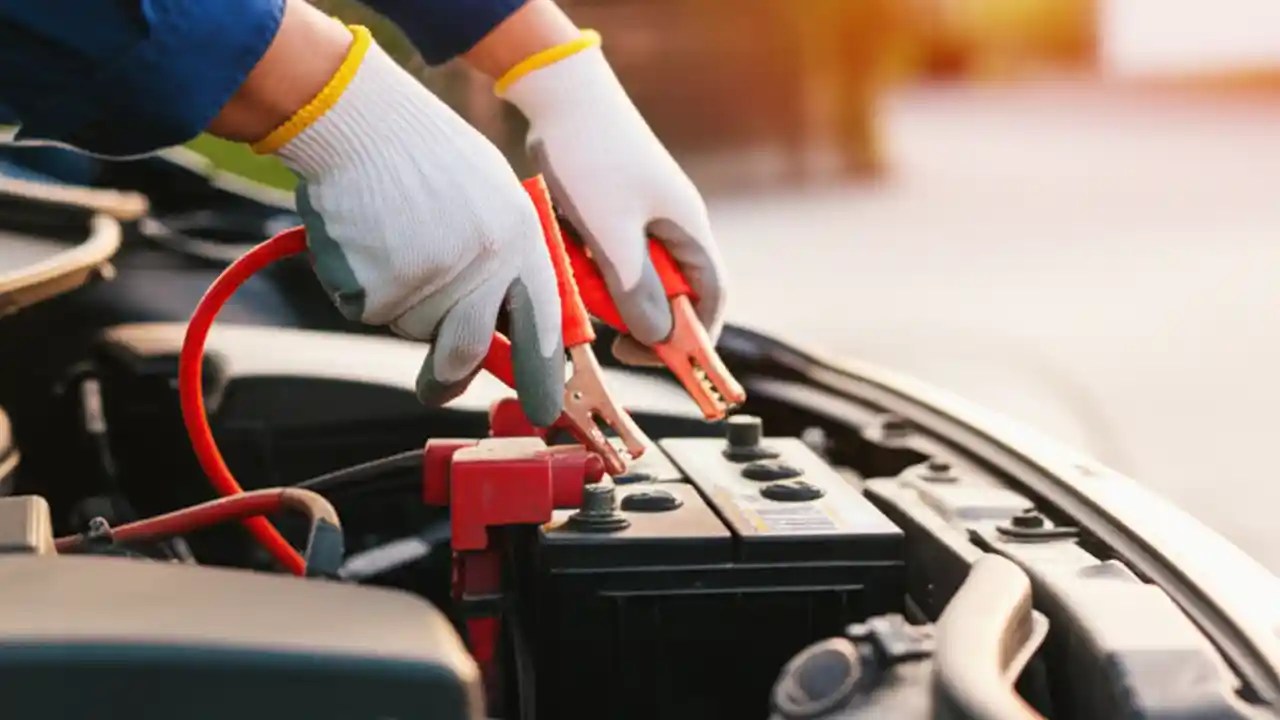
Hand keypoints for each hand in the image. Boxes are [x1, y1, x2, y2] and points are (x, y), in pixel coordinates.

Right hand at [239, 19, 564, 424]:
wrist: (362, 121)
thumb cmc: (426, 155)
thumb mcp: (492, 201)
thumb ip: (505, 262)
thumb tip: (505, 326)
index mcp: (520, 243)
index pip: (543, 328)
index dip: (543, 377)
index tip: (546, 410)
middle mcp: (483, 267)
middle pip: (467, 352)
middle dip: (449, 378)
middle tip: (436, 388)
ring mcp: (432, 280)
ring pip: (412, 328)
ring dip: (399, 303)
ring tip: (392, 242)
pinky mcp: (380, 287)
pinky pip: (369, 310)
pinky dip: (362, 287)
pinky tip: (366, 239)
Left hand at [496, 30, 726, 357]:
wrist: (559, 93)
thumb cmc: (592, 157)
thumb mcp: (612, 233)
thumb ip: (636, 289)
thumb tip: (657, 335)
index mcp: (689, 230)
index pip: (712, 298)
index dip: (693, 338)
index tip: (658, 360)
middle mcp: (674, 225)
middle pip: (672, 292)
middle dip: (641, 316)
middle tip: (607, 330)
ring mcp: (644, 216)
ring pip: (635, 275)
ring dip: (609, 289)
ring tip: (580, 281)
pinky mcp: (614, 209)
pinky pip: (610, 254)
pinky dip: (591, 264)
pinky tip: (568, 253)